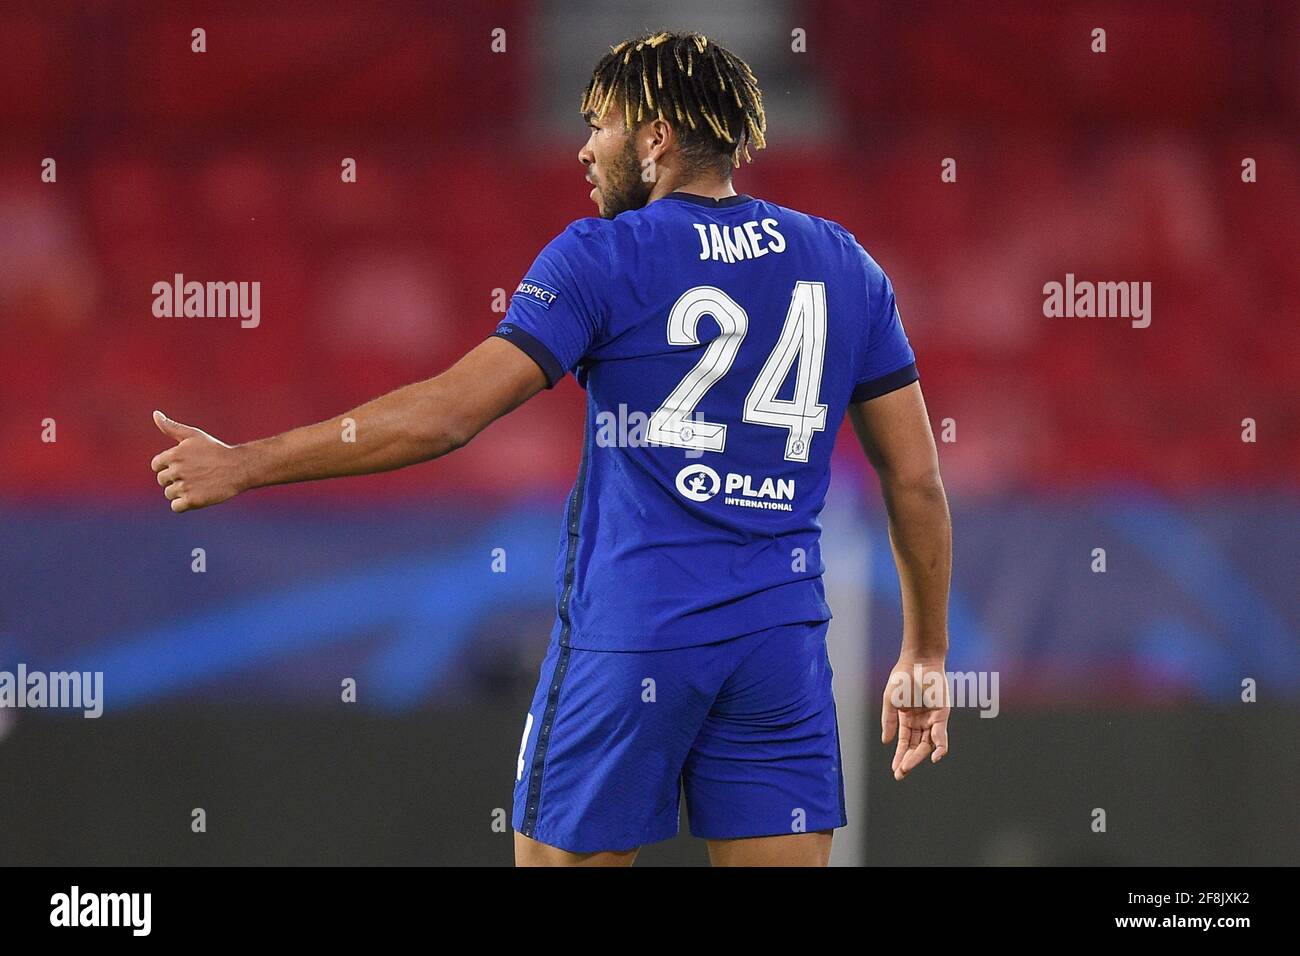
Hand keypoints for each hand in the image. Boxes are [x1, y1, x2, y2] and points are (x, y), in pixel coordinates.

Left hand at [150, 410, 247, 512]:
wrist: (239, 467)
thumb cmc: (216, 450)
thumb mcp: (194, 435)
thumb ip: (171, 427)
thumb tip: (155, 414)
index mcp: (174, 454)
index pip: (156, 465)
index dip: (169, 466)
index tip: (185, 465)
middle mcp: (177, 470)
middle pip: (162, 480)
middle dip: (175, 479)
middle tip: (195, 475)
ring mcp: (185, 486)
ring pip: (169, 494)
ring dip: (181, 492)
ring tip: (199, 484)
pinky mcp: (193, 501)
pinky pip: (176, 507)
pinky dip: (184, 504)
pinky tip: (197, 495)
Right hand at [881, 655, 950, 780]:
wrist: (919, 661)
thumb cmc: (902, 677)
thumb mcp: (890, 701)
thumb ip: (888, 721)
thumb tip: (886, 742)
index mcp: (906, 719)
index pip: (903, 742)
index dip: (899, 756)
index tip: (895, 771)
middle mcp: (920, 721)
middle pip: (914, 746)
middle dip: (907, 761)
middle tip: (900, 774)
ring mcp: (932, 719)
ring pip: (926, 744)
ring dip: (918, 756)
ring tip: (907, 766)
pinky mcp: (942, 715)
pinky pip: (941, 735)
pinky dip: (939, 747)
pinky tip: (933, 757)